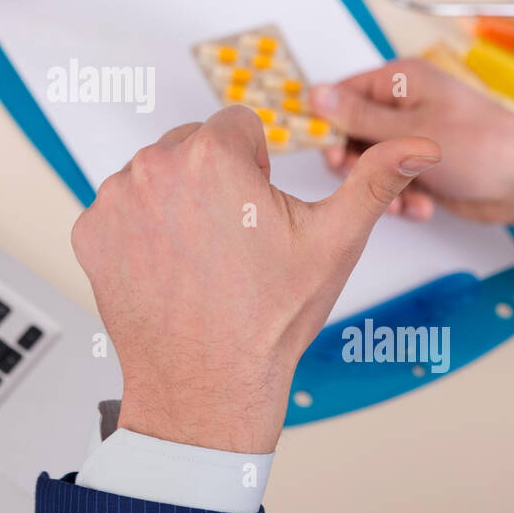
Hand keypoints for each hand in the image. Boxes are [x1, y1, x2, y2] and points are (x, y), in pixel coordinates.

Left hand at [71, 105, 439, 453]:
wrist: (208, 386)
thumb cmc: (270, 317)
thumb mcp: (335, 242)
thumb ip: (377, 179)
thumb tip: (423, 146)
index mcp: (212, 155)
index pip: (239, 126)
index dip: (257, 168)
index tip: (258, 214)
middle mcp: (153, 166)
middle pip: (194, 145)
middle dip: (215, 179)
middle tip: (233, 240)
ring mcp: (115, 200)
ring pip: (156, 175)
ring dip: (177, 201)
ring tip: (201, 257)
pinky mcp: (90, 232)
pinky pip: (122, 210)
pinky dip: (142, 231)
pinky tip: (168, 269)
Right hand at [311, 58, 513, 227]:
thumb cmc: (485, 146)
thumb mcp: (410, 133)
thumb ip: (358, 116)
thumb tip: (315, 94)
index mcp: (400, 82)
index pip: (341, 95)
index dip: (326, 123)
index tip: (323, 149)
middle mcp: (402, 106)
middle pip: (349, 133)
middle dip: (354, 163)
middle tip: (359, 178)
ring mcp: (411, 139)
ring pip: (368, 164)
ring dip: (378, 187)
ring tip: (399, 199)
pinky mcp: (420, 169)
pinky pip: (390, 183)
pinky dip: (400, 198)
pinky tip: (420, 205)